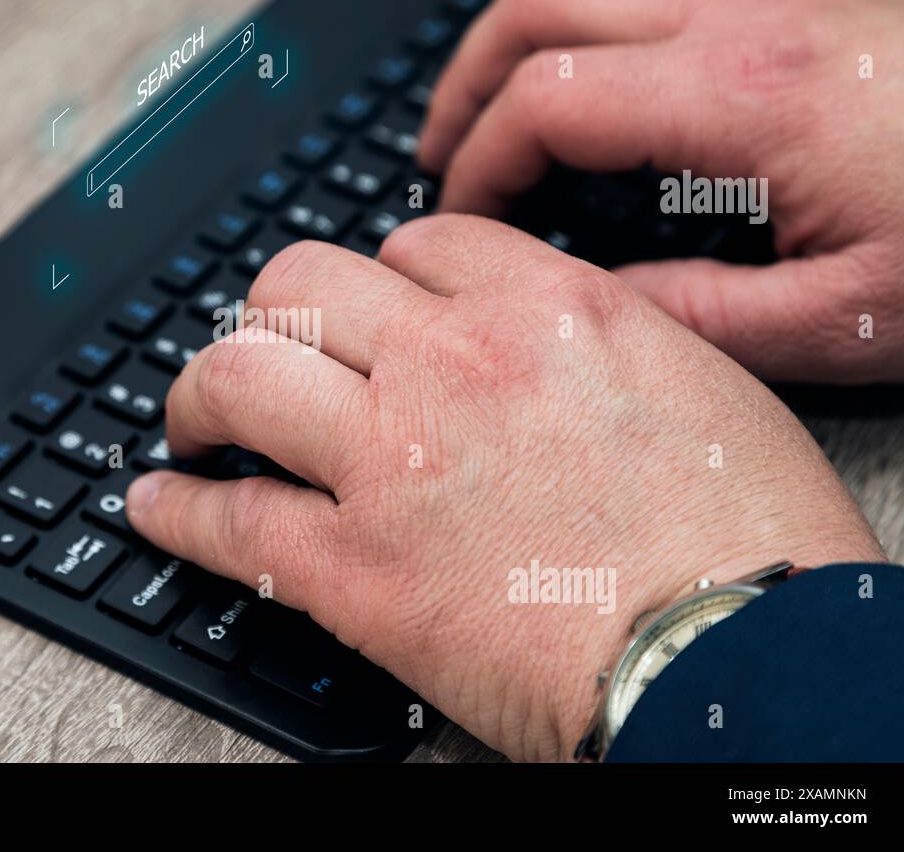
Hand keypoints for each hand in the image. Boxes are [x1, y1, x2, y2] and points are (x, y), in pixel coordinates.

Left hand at [126, 215, 884, 760]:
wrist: (744, 658)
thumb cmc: (747, 537)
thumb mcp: (696, 381)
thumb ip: (596, 334)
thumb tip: (535, 323)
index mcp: (543, 309)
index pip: (415, 244)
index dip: (380, 276)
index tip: (367, 310)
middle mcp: (452, 364)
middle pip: (303, 284)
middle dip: (274, 312)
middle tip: (268, 349)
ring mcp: (389, 462)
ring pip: (240, 376)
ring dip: (201, 395)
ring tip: (196, 421)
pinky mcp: (353, 570)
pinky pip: (229, 522)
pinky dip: (177, 512)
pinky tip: (156, 504)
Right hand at [418, 0, 903, 383]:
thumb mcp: (844, 321)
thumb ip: (699, 317)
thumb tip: (596, 302)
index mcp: (746, 96)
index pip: (547, 99)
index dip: (478, 160)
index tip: (460, 215)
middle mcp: (746, 17)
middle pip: (541, 1)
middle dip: (466, 78)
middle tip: (442, 150)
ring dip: (518, 27)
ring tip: (493, 99)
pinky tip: (596, 51)